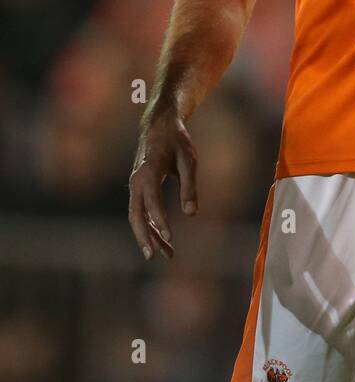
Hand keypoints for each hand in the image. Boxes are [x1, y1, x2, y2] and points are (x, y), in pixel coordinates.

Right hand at [128, 109, 197, 260]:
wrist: (159, 125)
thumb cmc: (176, 141)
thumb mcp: (188, 160)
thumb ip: (190, 186)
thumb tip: (191, 214)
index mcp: (149, 171)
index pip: (152, 200)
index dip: (160, 220)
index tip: (170, 237)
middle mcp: (137, 180)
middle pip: (136, 214)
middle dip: (145, 236)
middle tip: (155, 257)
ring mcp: (135, 184)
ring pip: (137, 215)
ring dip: (149, 235)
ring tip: (166, 254)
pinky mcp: (139, 188)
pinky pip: (141, 210)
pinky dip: (150, 225)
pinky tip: (163, 238)